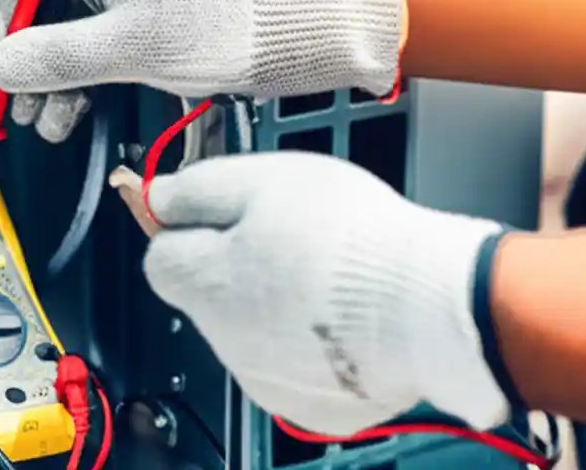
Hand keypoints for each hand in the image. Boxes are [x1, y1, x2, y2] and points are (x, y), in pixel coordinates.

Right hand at [0, 0, 404, 142]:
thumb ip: (59, 56)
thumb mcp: (131, 46)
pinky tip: (81, 109)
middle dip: (32, 70)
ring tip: (56, 123)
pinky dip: (89, 77)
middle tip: (21, 112)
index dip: (0, 36)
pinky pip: (104, 43)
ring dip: (60, 82)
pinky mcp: (154, 12)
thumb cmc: (230, 19)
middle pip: (46, 12)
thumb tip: (3, 65)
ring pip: (75, 34)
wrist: (299, 26)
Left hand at [141, 152, 509, 434]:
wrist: (430, 307)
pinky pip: (299, 365)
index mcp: (204, 284)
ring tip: (330, 275)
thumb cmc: (350, 240)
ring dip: (278, 304)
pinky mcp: (315, 404)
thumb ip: (196, 188)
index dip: (189, 226)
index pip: (161, 257)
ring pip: (254, 332)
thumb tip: (155, 196)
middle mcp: (225, 342)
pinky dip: (316, 342)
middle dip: (239, 265)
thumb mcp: (261, 180)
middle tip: (291, 235)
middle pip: (211, 295)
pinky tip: (348, 317)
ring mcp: (269, 379)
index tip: (215, 210)